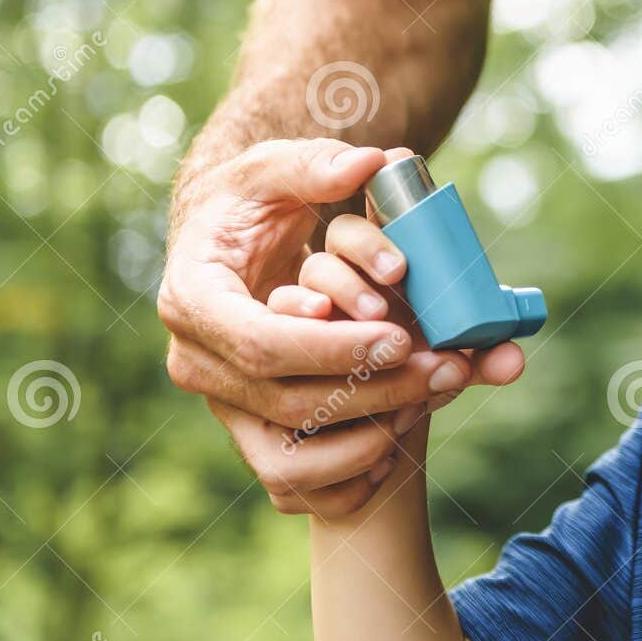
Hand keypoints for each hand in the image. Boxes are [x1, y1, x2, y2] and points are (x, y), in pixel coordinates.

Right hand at [158, 139, 522, 515]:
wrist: (227, 241)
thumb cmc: (253, 201)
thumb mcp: (278, 168)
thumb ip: (319, 164)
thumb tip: (368, 164)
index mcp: (194, 298)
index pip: (259, 343)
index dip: (333, 349)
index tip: (401, 336)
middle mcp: (196, 361)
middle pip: (288, 400)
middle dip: (375, 390)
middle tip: (447, 367)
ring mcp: (220, 402)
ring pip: (293, 449)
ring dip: (373, 434)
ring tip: (437, 394)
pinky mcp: (248, 429)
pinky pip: (295, 477)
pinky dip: (352, 472)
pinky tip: (405, 440)